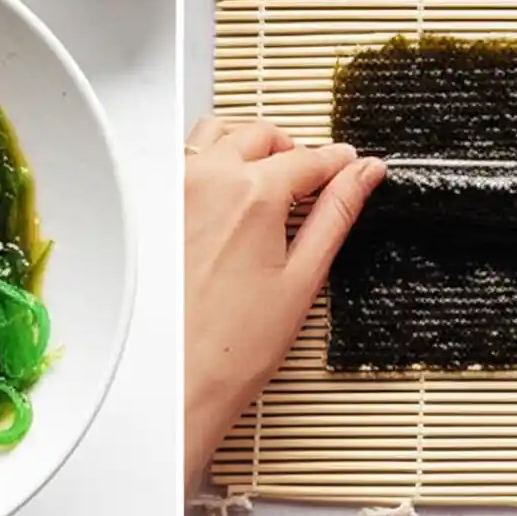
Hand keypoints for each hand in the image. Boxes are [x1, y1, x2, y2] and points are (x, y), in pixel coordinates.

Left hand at [184, 118, 384, 493]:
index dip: (339, 163)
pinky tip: (227, 194)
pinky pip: (184, 158)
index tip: (351, 167)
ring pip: (218, 134)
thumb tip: (363, 175)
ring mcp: (174, 190)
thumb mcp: (303, 277)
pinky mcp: (154, 207)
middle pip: (262, 136)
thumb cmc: (232, 346)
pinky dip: (211, 159)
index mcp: (252, 195)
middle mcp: (206, 181)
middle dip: (295, 150)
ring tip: (270, 178)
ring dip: (250, 144)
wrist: (177, 381)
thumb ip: (336, 214)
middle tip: (312, 179)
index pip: (309, 158)